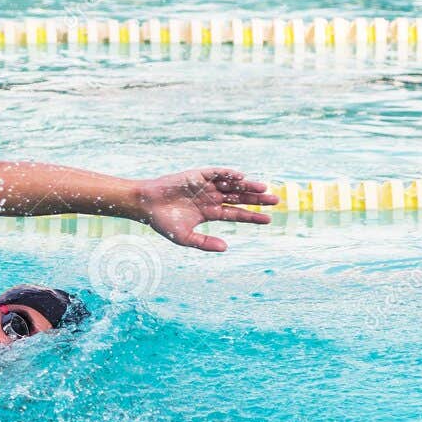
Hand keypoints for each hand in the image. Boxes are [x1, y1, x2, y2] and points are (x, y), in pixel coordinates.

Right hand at [135, 167, 278, 251]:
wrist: (146, 205)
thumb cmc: (163, 222)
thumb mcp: (185, 238)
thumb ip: (204, 243)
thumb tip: (226, 247)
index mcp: (210, 213)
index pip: (236, 214)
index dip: (252, 216)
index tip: (268, 220)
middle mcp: (212, 198)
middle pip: (240, 198)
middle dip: (257, 199)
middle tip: (276, 200)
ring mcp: (206, 186)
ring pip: (232, 185)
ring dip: (247, 186)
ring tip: (264, 188)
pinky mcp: (197, 175)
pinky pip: (216, 173)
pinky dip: (228, 174)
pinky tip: (241, 177)